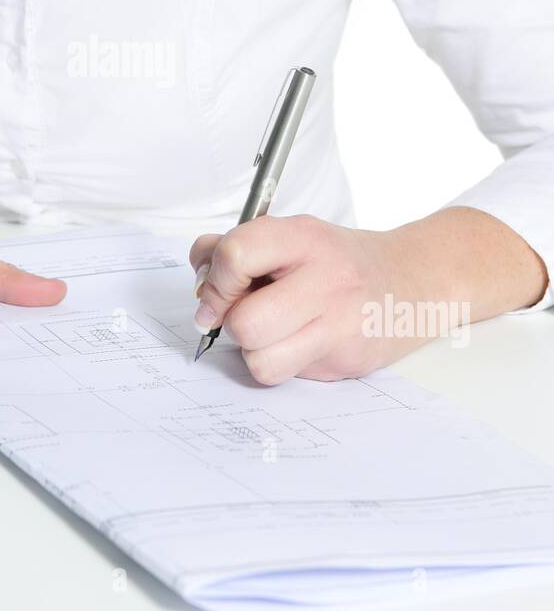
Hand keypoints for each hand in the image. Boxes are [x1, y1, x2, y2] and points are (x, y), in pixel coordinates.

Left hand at [189, 214, 425, 384]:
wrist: (410, 283)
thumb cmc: (339, 262)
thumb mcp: (291, 236)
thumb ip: (236, 247)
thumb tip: (199, 277)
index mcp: (303, 237)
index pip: (236, 255)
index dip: (215, 278)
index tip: (215, 289)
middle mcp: (325, 279)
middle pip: (244, 321)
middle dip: (231, 322)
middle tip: (246, 311)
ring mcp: (339, 324)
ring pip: (259, 359)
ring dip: (253, 349)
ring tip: (273, 330)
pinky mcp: (344, 360)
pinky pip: (281, 375)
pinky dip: (276, 363)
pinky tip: (294, 343)